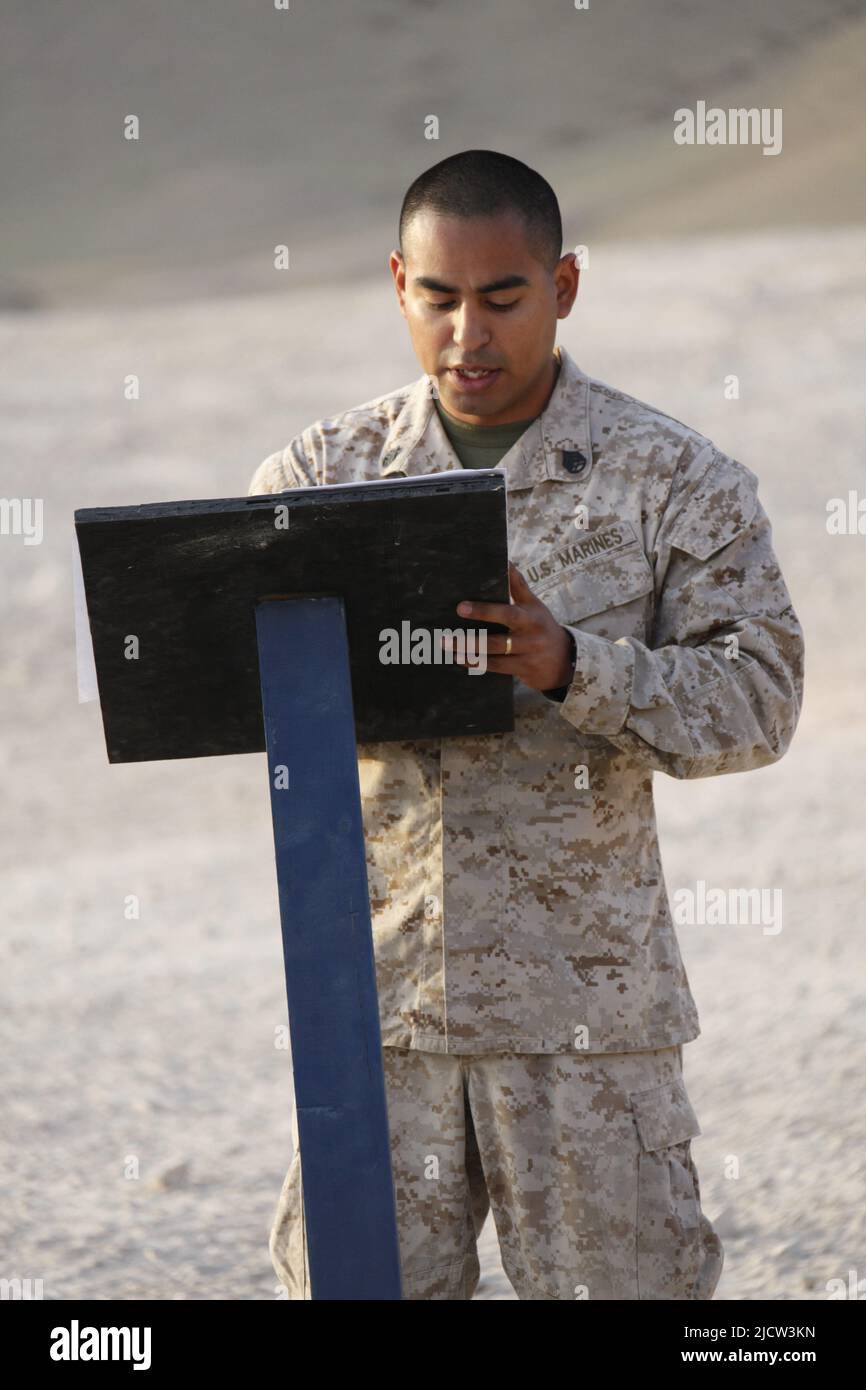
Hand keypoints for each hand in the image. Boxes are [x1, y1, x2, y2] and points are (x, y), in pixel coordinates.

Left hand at [445, 562, 574, 691]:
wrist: (565, 659)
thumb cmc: (542, 626)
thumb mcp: (534, 605)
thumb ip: (518, 585)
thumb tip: (505, 561)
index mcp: (529, 617)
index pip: (506, 613)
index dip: (484, 611)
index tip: (460, 608)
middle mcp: (529, 638)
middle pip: (498, 641)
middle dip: (471, 640)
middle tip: (446, 636)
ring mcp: (527, 656)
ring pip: (495, 657)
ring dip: (470, 654)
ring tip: (448, 648)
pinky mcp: (523, 671)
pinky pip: (497, 669)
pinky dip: (478, 664)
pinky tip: (460, 659)